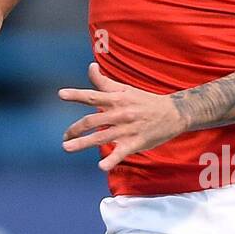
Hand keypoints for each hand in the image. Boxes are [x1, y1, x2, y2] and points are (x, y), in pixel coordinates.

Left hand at [60, 63, 184, 171]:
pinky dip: (111, 160)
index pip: (93, 96)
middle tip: (65, 136)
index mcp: (117, 99)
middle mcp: (120, 114)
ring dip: (82, 143)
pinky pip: (121, 153)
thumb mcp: (126, 89)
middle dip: (75, 129)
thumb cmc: (145, 101)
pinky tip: (101, 166)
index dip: (76, 95)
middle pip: (92, 121)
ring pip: (101, 138)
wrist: (173, 113)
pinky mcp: (136, 143)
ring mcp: (127, 129)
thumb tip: (90, 66)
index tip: (61, 94)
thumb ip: (105, 82)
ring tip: (66, 147)